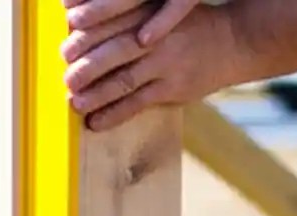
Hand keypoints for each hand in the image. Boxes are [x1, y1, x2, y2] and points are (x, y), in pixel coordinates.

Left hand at [63, 5, 244, 131]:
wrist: (233, 41)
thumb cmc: (187, 26)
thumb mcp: (159, 8)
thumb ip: (127, 16)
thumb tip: (80, 26)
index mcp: (148, 11)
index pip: (109, 22)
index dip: (83, 36)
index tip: (64, 49)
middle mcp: (155, 34)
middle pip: (112, 51)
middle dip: (84, 66)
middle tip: (65, 78)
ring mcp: (166, 62)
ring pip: (122, 80)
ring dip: (94, 95)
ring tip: (74, 104)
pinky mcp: (174, 87)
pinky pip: (137, 103)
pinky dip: (113, 114)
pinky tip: (95, 122)